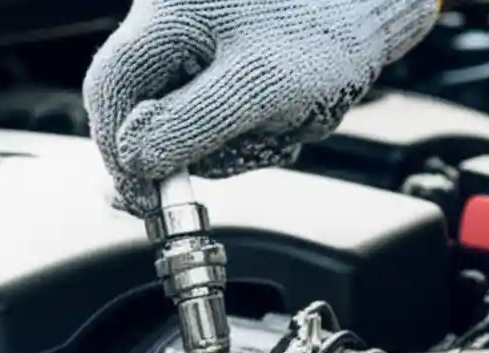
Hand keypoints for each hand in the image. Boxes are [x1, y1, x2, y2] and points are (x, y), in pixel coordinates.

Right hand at [83, 0, 437, 213]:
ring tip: (283, 123)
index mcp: (168, 14)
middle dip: (195, 143)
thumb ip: (187, 126)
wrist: (378, 0)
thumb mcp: (260, 89)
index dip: (120, 153)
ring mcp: (199, 28)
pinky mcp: (228, 43)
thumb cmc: (332, 25)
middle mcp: (171, 12)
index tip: (146, 198)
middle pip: (147, 104)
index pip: (110, 90)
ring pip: (186, 110)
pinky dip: (249, 119)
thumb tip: (135, 160)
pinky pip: (218, 99)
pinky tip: (287, 111)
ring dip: (231, 136)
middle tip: (244, 150)